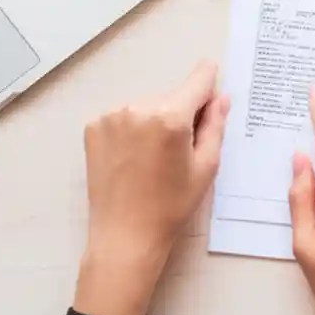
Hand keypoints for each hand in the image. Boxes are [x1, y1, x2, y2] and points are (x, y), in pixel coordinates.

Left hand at [73, 60, 229, 314]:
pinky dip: (131, 129)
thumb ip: (215, 126)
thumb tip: (221, 97)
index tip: (211, 80)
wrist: (124, 235)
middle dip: (180, 113)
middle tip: (180, 150)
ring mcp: (112, 116)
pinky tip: (133, 157)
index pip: (198, 80)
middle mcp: (139, 108)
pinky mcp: (94, 127)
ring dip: (154, 121)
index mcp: (171, 117)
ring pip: (146, 106)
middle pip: (171, 97)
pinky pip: (123, 117)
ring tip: (153, 158)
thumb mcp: (205, 167)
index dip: (209, 80)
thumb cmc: (171, 205)